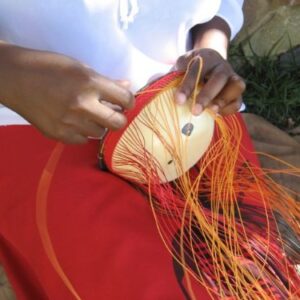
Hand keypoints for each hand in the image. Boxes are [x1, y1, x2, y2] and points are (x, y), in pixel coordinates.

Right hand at [0, 46, 133, 143]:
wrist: (14, 78)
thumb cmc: (48, 67)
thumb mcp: (79, 67)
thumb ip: (105, 81)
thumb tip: (126, 87)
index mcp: (90, 83)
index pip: (126, 99)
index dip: (129, 101)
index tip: (125, 102)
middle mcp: (83, 105)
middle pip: (117, 123)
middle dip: (119, 118)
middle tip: (113, 113)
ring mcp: (70, 122)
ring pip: (100, 133)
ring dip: (99, 125)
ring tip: (89, 115)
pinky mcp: (59, 134)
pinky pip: (83, 140)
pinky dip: (83, 132)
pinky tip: (75, 122)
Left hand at [174, 48, 244, 115]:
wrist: (209, 61)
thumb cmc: (190, 68)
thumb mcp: (180, 66)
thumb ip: (169, 76)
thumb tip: (153, 87)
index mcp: (204, 58)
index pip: (196, 70)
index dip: (187, 86)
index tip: (178, 101)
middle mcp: (221, 66)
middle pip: (218, 78)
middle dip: (207, 95)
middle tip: (195, 111)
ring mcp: (232, 77)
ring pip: (237, 85)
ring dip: (224, 100)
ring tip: (212, 111)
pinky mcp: (236, 90)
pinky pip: (238, 100)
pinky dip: (229, 108)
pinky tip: (217, 114)